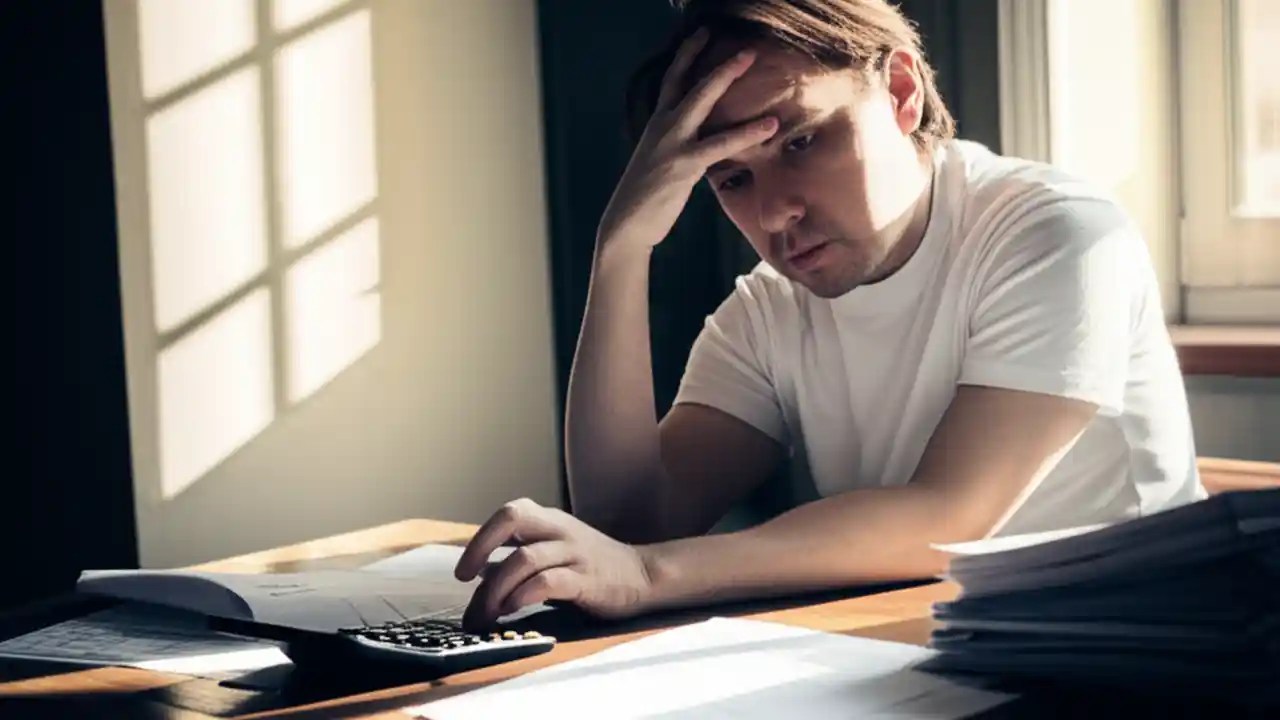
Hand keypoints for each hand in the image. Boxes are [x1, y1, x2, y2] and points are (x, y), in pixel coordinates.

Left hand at [454, 498, 655, 629]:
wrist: (641, 576)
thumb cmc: (590, 568)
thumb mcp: (551, 556)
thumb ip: (517, 562)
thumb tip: (481, 575)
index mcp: (548, 521)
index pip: (508, 515)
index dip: (479, 540)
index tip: (462, 572)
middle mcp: (559, 529)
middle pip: (513, 518)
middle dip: (480, 547)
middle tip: (464, 579)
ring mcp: (574, 552)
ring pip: (525, 558)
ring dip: (496, 587)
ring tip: (485, 613)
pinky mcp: (586, 579)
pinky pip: (548, 582)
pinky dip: (523, 595)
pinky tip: (512, 609)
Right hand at [597, 28, 779, 249]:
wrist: (626, 224)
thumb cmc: (647, 197)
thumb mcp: (661, 162)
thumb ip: (680, 145)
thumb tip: (704, 142)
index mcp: (657, 124)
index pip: (672, 80)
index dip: (687, 55)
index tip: (703, 34)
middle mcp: (662, 126)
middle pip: (687, 81)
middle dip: (713, 59)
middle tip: (742, 45)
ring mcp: (671, 143)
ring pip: (700, 100)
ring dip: (725, 76)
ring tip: (750, 59)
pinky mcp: (683, 164)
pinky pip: (720, 143)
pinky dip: (747, 132)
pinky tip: (770, 126)